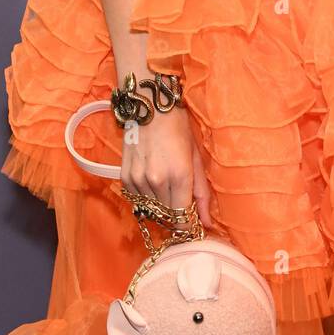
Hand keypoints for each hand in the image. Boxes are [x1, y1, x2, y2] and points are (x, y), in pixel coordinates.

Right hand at [120, 102, 212, 228]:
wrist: (149, 106)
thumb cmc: (178, 128)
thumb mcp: (196, 157)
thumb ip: (202, 193)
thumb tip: (207, 223)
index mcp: (180, 175)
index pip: (183, 219)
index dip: (188, 227)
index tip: (193, 228)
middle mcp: (157, 181)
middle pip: (168, 216)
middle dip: (177, 215)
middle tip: (182, 204)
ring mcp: (139, 180)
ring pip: (152, 210)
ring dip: (161, 207)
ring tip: (167, 188)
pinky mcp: (125, 178)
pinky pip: (138, 200)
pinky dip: (147, 198)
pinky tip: (153, 182)